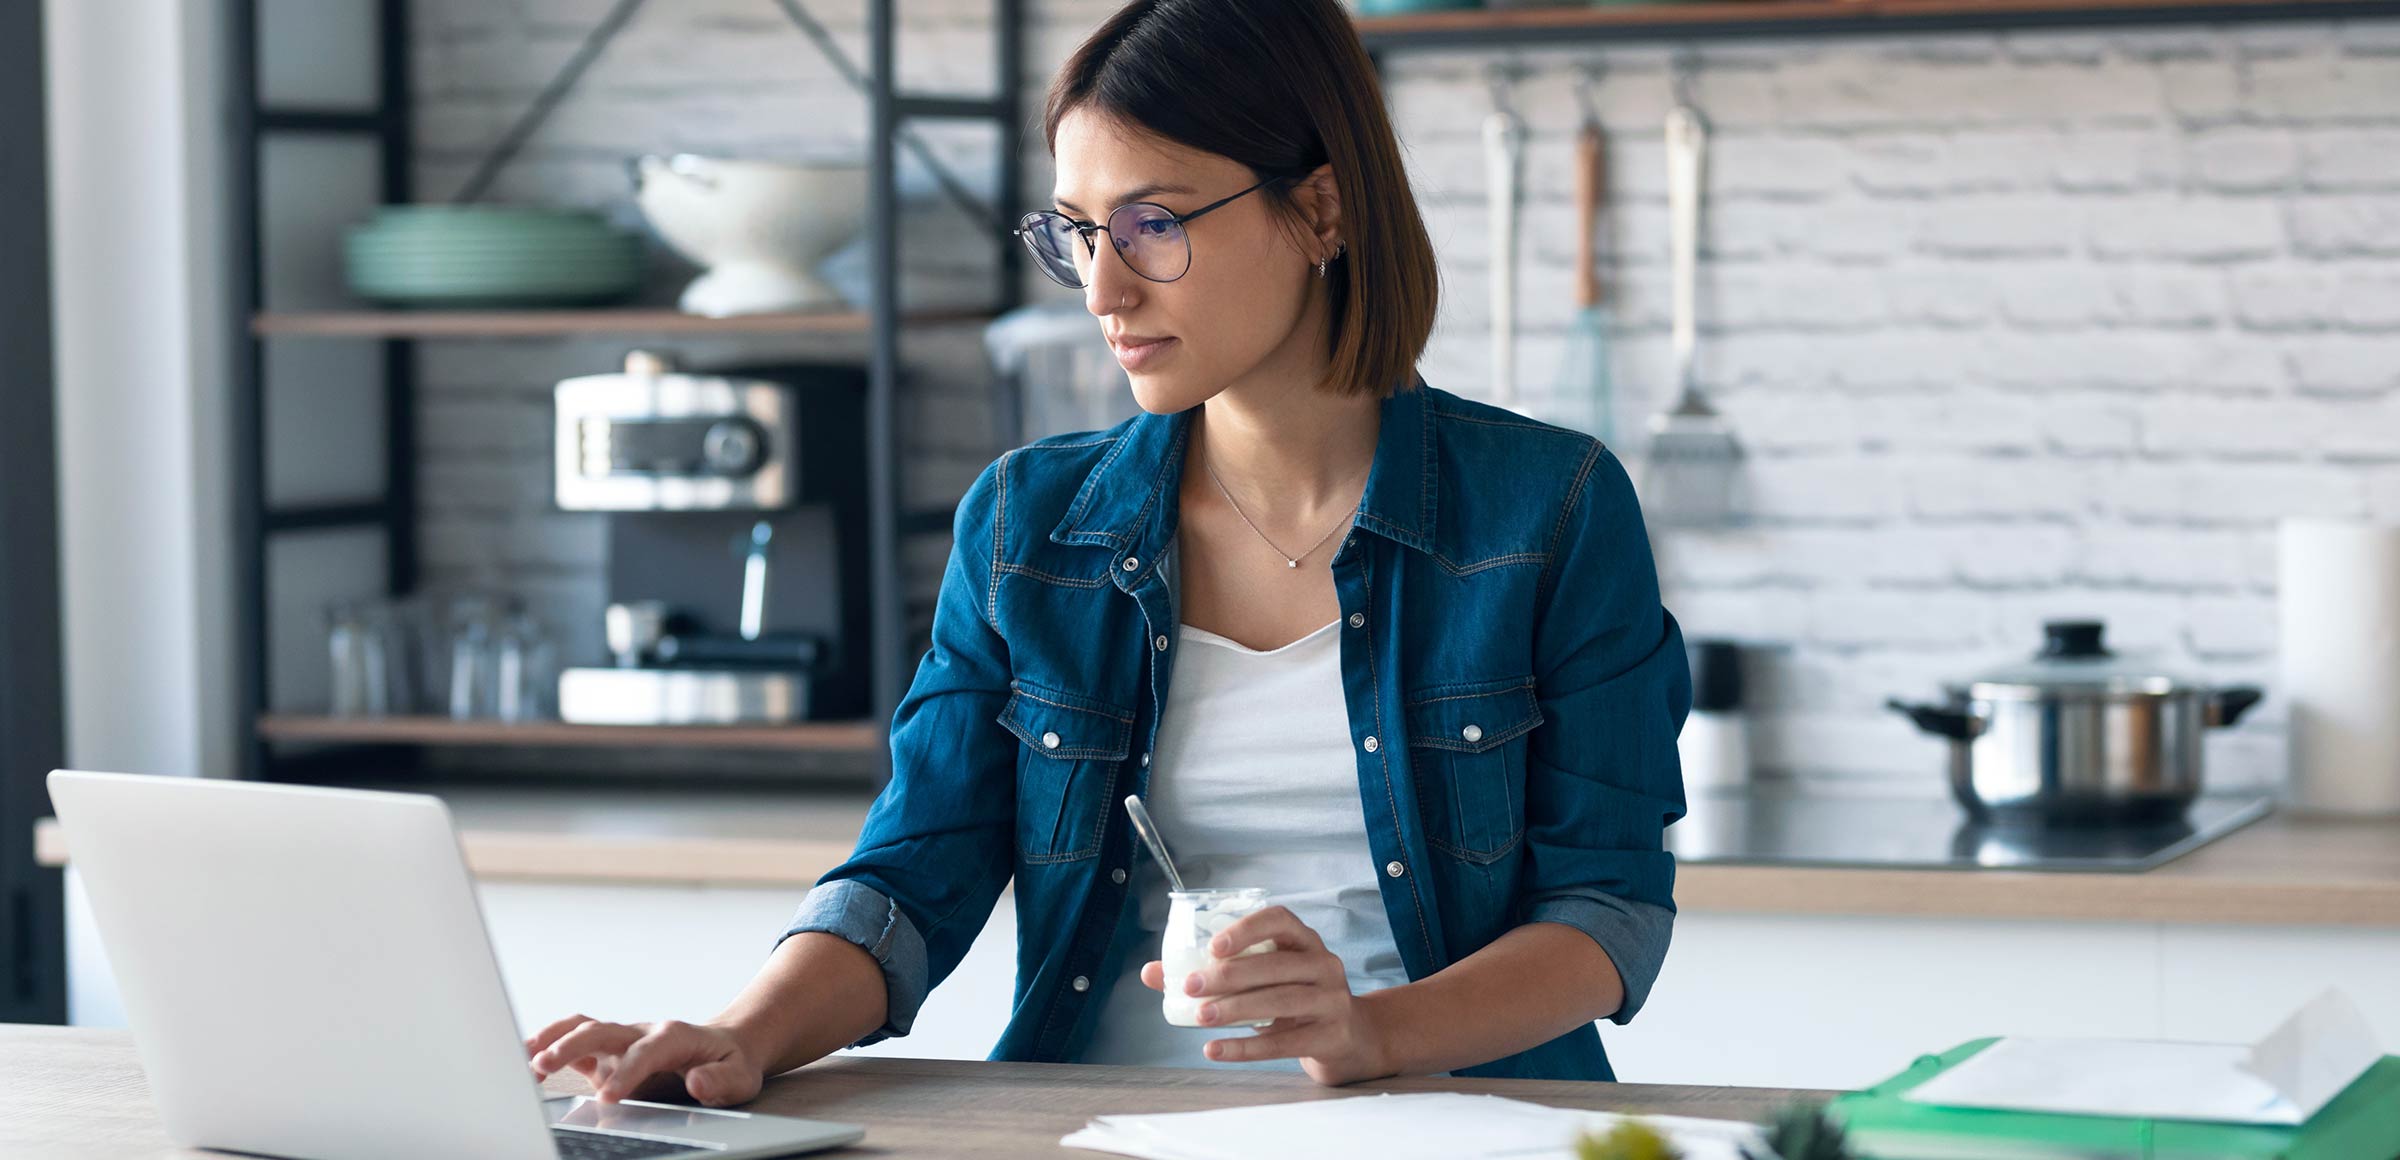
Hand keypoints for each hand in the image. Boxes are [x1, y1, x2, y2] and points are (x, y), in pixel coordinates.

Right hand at [525, 1014, 763, 1106]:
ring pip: (582, 1028)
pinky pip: (576, 1040)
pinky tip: (530, 1064)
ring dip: (552, 1039)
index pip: (645, 1050)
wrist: (725, 1049)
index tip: (608, 1098)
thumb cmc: (729, 1064)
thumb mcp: (739, 1076)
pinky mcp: (609, 1054)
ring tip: (526, 1060)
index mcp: (674, 1036)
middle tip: (544, 1065)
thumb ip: (720, 1080)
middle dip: (571, 1045)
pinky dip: (550, 1046)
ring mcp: (622, 1041)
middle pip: (602, 1029)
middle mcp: (642, 1032)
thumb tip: (696, 1080)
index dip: (626, 1071)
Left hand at [1139, 905, 1392, 1085]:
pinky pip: (1285, 1042)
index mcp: (1304, 941)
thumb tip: (1150, 972)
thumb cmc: (1293, 997)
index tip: (1213, 945)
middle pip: (1276, 965)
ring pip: (1281, 1001)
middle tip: (1190, 986)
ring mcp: (1332, 1000)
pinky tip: (1215, 1050)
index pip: (1280, 920)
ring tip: (1200, 1018)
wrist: (1350, 1037)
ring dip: (1236, 1009)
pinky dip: (1246, 1047)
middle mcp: (1324, 964)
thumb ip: (1213, 971)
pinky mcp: (1331, 1035)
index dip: (1247, 929)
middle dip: (1229, 975)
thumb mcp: (1263, 978)